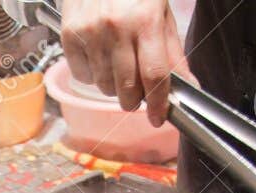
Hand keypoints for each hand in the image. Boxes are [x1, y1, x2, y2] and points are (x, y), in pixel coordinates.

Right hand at [60, 0, 189, 126]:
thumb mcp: (161, 12)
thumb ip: (172, 52)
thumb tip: (187, 86)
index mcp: (146, 20)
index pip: (155, 75)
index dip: (158, 103)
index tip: (158, 117)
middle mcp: (116, 28)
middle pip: (126, 88)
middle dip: (134, 99)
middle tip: (137, 93)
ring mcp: (90, 32)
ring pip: (103, 85)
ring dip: (113, 85)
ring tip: (117, 65)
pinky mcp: (69, 34)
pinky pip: (82, 74)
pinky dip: (92, 73)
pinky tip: (98, 55)